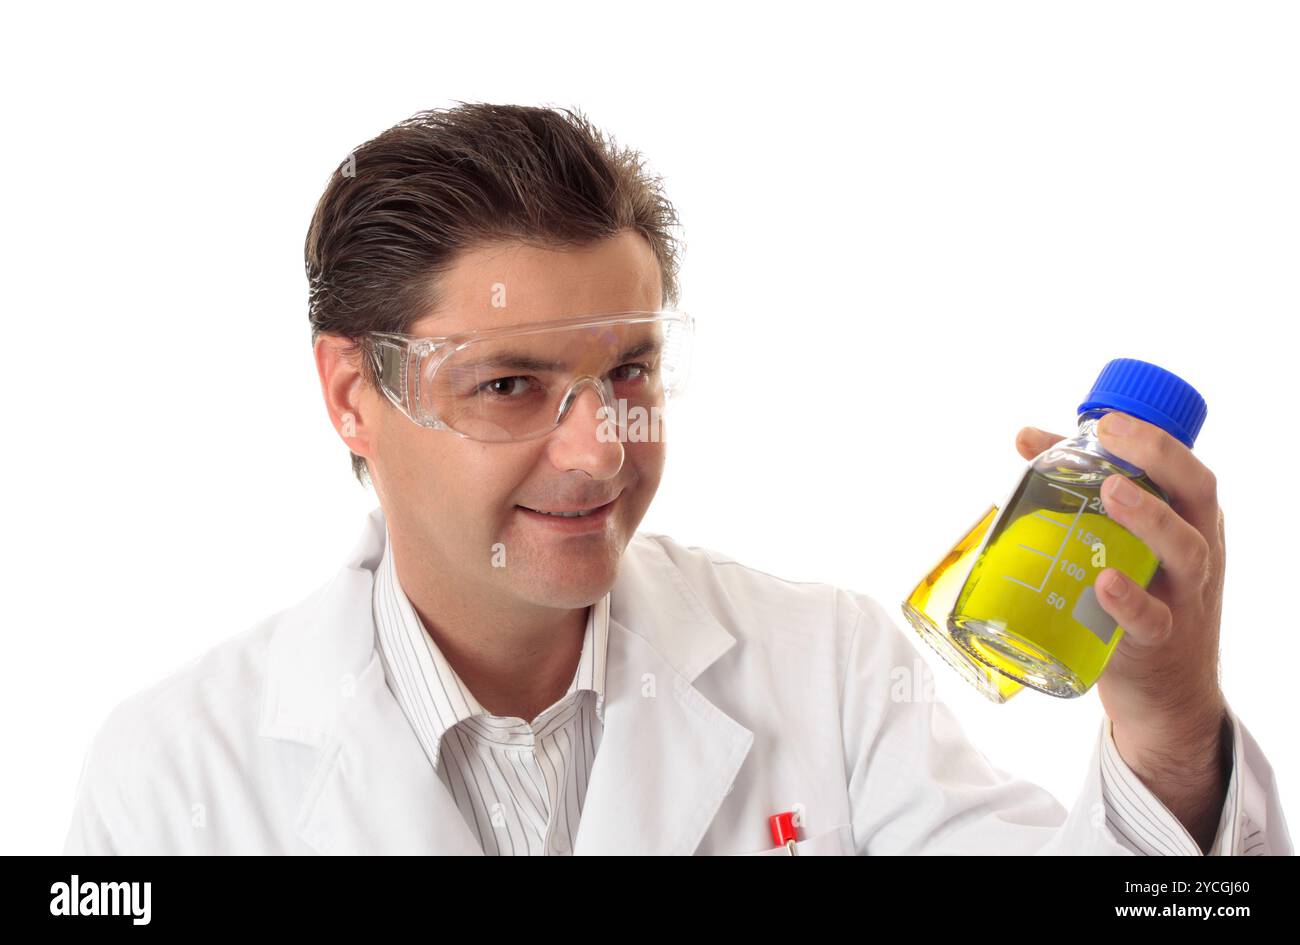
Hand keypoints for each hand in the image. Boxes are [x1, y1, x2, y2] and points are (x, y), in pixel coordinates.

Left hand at [1016, 412, 1229, 850]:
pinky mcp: (1158, 643)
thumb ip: (1079, 488)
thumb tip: (1026, 437)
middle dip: (1157, 460)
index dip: (1154, 439)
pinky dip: (1129, 601)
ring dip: (1148, 518)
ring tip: (1110, 491)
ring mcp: (1183, 598)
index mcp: (1190, 523)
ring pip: (1185, 552)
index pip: (1187, 470)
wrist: (1166, 695)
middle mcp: (1196, 554)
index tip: (1110, 419)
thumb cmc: (1141, 597)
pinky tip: (1105, 582)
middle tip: (1110, 438)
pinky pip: (1151, 620)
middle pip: (1195, 497)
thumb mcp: (1124, 542)